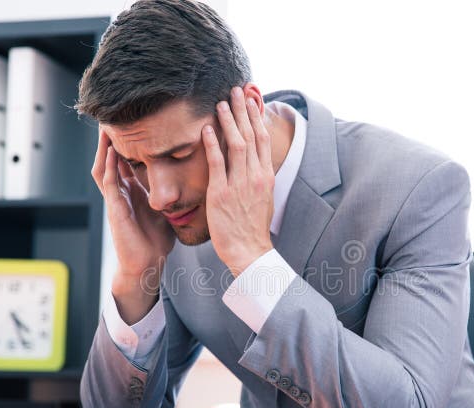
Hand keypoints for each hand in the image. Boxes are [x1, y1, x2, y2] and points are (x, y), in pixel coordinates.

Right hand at [91, 129, 175, 321]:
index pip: (128, 159)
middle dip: (111, 138)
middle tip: (114, 116)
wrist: (146, 264)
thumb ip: (171, 193)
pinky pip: (108, 183)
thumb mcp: (165, 209)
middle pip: (111, 158)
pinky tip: (112, 151)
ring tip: (107, 126)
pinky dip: (109, 166)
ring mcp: (115, 199)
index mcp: (133, 190)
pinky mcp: (114, 209)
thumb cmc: (155, 240)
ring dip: (104, 147)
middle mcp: (121, 191)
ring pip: (104, 166)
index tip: (137, 120)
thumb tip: (192, 179)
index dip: (129, 140)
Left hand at [202, 86, 274, 276]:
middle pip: (251, 135)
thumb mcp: (263, 199)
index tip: (250, 100)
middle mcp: (255, 176)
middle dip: (243, 110)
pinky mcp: (222, 193)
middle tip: (236, 90)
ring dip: (229, 121)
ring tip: (221, 102)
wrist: (249, 250)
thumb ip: (257, 178)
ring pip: (237, 144)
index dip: (256, 117)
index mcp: (265, 176)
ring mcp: (239, 184)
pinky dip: (213, 144)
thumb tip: (254, 162)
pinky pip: (218, 164)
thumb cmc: (252, 228)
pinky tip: (208, 129)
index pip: (262, 139)